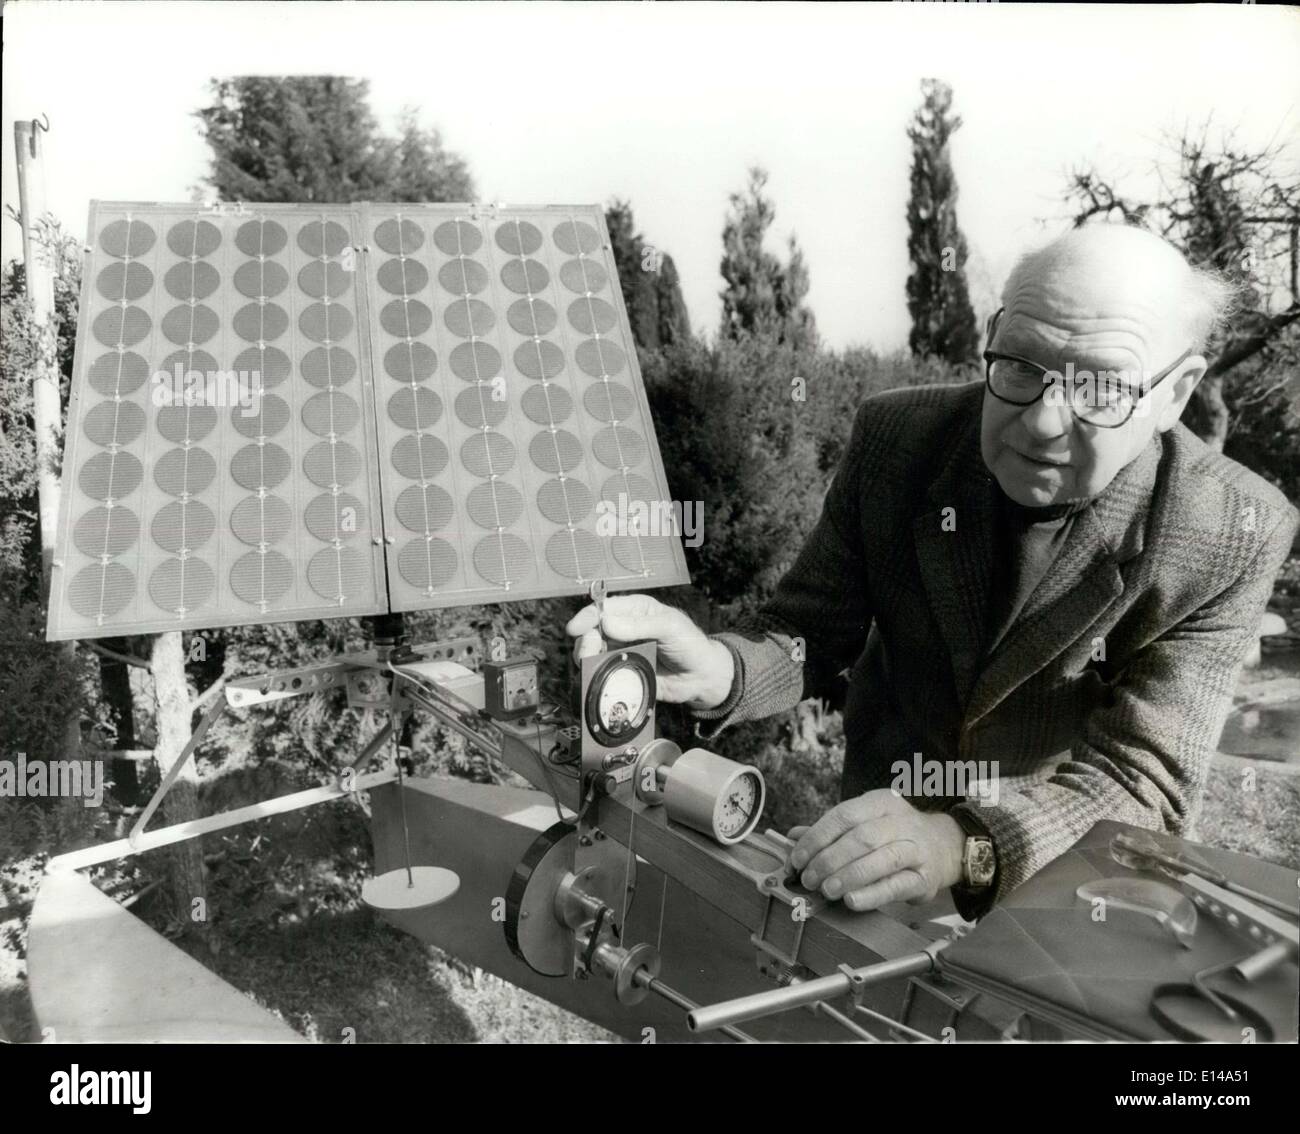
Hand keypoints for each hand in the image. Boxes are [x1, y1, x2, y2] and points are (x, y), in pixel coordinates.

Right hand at [565, 593, 735, 709]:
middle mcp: (624, 630)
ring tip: (590, 666)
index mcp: (634, 610)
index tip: (576, 628)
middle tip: (586, 652)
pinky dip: (597, 677)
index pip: (603, 609)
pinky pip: (603, 674)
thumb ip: (640, 626)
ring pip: (592, 654)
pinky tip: (598, 680)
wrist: (702, 677)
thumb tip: (607, 624)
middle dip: (585, 641)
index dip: (587, 617)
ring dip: (587, 660)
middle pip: (591, 632)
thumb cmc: (690, 644)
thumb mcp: (669, 628)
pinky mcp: (623, 673)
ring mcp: (622, 652)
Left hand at [786, 790, 964, 910]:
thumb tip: (793, 837)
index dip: (817, 837)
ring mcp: (915, 849)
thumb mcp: (866, 822)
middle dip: (829, 859)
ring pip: (879, 860)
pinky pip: (896, 886)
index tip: (797, 858)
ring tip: (825, 890)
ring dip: (848, 876)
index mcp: (880, 802)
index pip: (843, 815)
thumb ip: (830, 830)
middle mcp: (900, 822)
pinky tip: (851, 901)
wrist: (946, 846)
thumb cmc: (895, 835)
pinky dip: (871, 894)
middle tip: (809, 879)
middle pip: (860, 838)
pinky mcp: (925, 878)